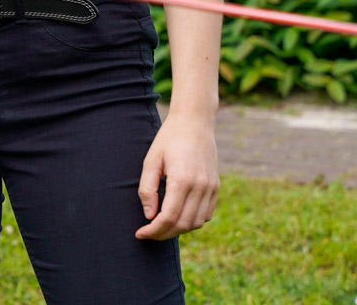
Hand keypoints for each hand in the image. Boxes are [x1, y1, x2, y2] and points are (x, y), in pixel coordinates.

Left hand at [134, 111, 219, 239]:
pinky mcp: (216, 187)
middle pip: (183, 224)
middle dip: (163, 233)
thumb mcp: (151, 160)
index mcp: (182, 179)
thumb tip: (149, 215)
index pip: (169, 217)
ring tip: (161, 227)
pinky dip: (192, 221)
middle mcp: (200, 187)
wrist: (195, 123)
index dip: (154, 230)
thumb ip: (147, 188)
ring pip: (196, 222)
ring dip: (178, 230)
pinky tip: (178, 217)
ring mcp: (211, 188)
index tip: (140, 233)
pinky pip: (206, 214)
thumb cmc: (168, 139)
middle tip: (148, 233)